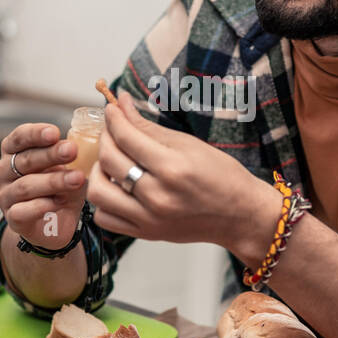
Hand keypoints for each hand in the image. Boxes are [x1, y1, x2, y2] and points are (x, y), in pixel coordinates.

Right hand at [0, 123, 87, 249]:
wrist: (56, 222)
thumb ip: (71, 154)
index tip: (55, 132)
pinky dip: (42, 206)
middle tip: (72, 150)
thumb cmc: (59, 186)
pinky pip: (23, 211)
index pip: (20, 137)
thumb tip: (91, 142)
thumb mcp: (67, 166)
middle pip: (25, 160)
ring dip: (53, 181)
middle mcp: (4, 171)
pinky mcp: (12, 218)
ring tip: (77, 178)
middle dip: (50, 155)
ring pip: (25, 186)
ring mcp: (5, 195)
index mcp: (13, 151)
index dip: (36, 134)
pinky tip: (59, 202)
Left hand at [86, 90, 282, 261]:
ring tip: (111, 162)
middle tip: (113, 130)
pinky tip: (116, 187)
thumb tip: (121, 103)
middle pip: (110, 160)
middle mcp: (158, 195)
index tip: (111, 108)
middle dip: (105, 137)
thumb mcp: (189, 144)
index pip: (127, 137)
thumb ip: (149, 127)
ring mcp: (150, 218)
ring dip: (98, 171)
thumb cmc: (221, 176)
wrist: (239, 215)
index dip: (114, 118)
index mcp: (173, 167)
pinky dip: (104, 201)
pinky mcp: (146, 233)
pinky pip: (105, 218)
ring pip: (99, 192)